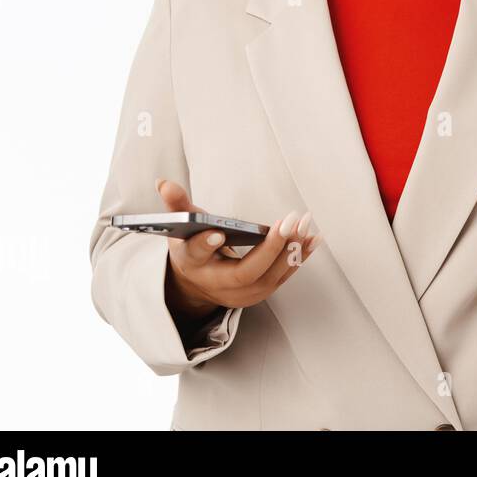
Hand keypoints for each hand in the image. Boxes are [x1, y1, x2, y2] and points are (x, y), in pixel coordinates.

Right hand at [157, 177, 319, 320]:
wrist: (199, 284)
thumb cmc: (193, 249)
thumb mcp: (181, 228)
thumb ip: (177, 205)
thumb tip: (163, 183)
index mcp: (193, 263)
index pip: (197, 255)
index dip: (205, 245)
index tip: (218, 234)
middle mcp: (217, 284)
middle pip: (245, 272)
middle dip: (270, 247)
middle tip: (289, 221)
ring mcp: (241, 294)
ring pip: (270, 276)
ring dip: (291, 250)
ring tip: (304, 224)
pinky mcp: (261, 292)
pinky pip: (284, 276)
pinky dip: (299, 256)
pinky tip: (313, 238)